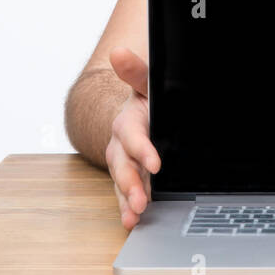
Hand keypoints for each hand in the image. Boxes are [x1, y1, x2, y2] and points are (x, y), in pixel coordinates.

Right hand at [104, 47, 161, 229]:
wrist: (140, 111)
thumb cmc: (149, 98)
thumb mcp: (147, 83)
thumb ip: (136, 71)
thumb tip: (118, 53)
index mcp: (128, 120)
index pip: (132, 135)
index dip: (141, 149)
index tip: (155, 163)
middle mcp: (121, 144)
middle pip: (122, 165)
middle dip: (130, 183)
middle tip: (140, 200)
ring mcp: (124, 162)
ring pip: (121, 182)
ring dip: (127, 200)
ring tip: (134, 216)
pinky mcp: (130, 176)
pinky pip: (126, 193)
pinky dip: (128, 208)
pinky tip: (132, 221)